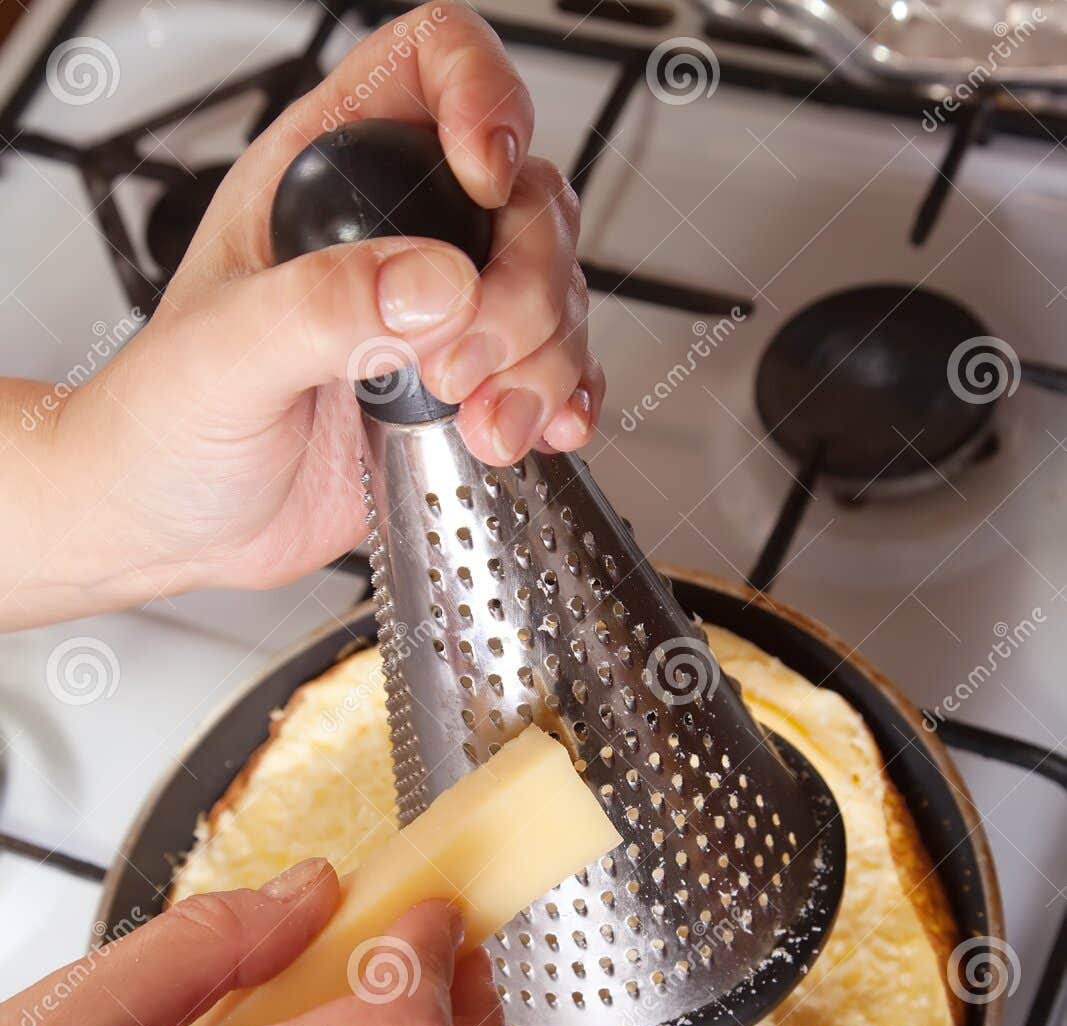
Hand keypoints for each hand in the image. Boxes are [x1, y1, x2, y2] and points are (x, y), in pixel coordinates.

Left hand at [3, 3, 603, 628]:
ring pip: (553, 290)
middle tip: (457, 371)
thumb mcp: (219, 357)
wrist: (173, 529)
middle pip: (525, 197)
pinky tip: (541, 431)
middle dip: (521, 289)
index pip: (433, 64)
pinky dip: (566, 400)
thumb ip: (318, 308)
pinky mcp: (465, 391)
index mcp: (319, 173)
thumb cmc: (161, 427)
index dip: (483, 96)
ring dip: (545, 363)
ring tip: (485, 427)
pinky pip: (554, 371)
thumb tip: (433, 285)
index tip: (483, 180)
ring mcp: (437, 315)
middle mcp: (393, 231)